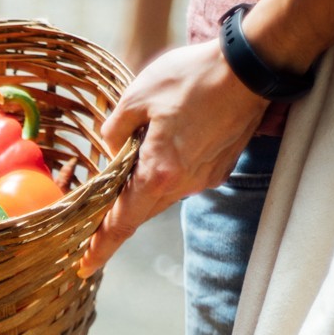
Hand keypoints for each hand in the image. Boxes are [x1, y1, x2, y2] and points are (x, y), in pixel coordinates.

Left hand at [78, 39, 266, 275]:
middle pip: (141, 210)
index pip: (122, 222)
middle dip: (119, 213)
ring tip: (138, 156)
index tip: (84, 267)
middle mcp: (183, 185)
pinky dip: (169, 171)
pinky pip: (184, 180)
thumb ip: (115, 129)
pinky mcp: (220, 169)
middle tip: (94, 215)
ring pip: (163, 194)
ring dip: (146, 185)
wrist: (249, 68)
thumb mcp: (137, 95)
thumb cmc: (192, 77)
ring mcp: (205, 179)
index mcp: (159, 172)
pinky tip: (169, 143)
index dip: (101, 247)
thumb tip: (110, 149)